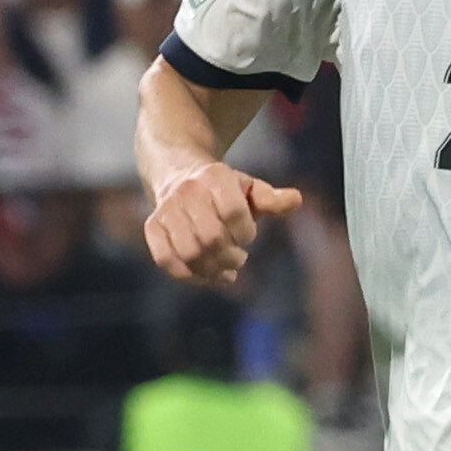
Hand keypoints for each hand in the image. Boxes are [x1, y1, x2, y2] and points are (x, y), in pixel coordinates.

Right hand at [143, 159, 301, 285]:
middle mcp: (187, 191)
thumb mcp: (250, 189)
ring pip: (189, 252)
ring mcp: (167, 209)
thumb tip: (297, 199)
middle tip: (239, 259)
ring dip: (211, 270)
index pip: (233, 213)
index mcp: (215, 177)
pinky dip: (187, 275)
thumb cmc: (224, 189)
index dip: (245, 233)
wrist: (179, 173)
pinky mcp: (153, 226)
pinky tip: (205, 276)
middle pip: (211, 237)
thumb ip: (272, 200)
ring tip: (224, 271)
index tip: (248, 236)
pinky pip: (166, 259)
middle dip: (230, 257)